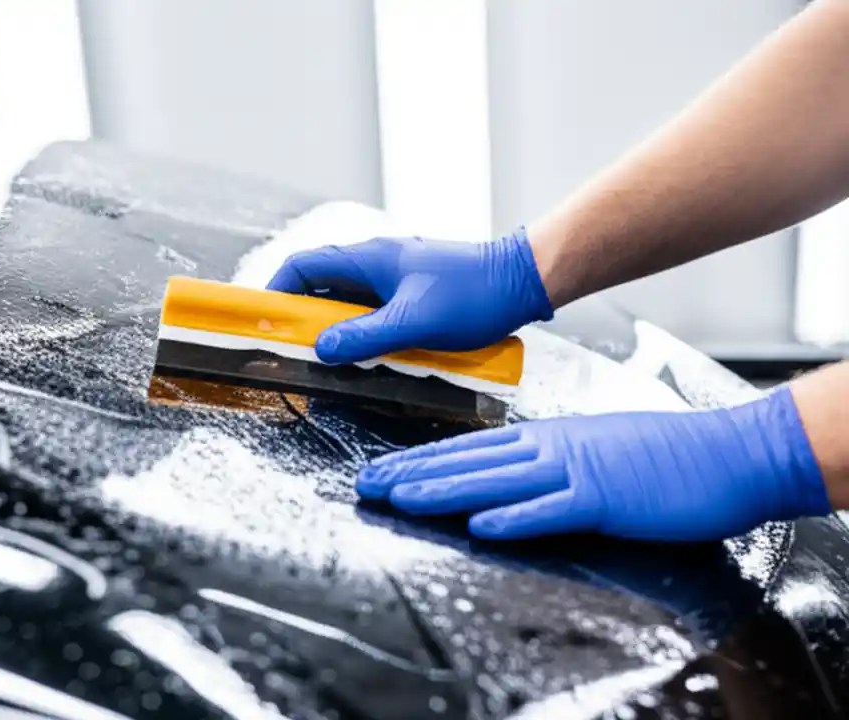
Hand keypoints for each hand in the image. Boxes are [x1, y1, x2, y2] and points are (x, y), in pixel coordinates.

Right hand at [266, 228, 552, 360]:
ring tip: (327, 360)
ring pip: (346, 303)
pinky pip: (370, 313)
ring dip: (333, 329)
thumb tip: (320, 350)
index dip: (276, 291)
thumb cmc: (472, 295)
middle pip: (320, 287)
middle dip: (301, 317)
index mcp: (368, 259)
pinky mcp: (410, 295)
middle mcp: (375, 264)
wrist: (522, 282)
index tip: (262, 320)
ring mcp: (393, 279)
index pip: (302, 267)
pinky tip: (366, 358)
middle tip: (291, 350)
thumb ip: (363, 337)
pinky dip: (359, 333)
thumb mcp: (413, 322)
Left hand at [356, 388, 830, 540]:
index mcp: (547, 438)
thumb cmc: (662, 456)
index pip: (469, 450)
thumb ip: (550, 461)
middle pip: (469, 463)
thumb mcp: (593, 449)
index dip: (420, 460)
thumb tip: (509, 474)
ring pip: (497, 481)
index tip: (382, 470)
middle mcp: (551, 449)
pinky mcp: (606, 499)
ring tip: (401, 498)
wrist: (726, 452)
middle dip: (414, 473)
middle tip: (366, 484)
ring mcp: (577, 472)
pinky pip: (553, 510)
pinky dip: (516, 518)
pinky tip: (481, 526)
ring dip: (446, 491)